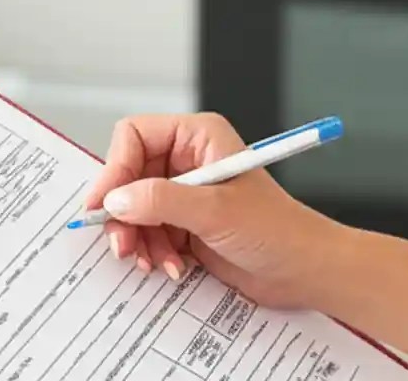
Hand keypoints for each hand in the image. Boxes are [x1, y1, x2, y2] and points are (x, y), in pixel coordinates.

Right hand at [81, 112, 341, 308]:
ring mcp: (185, 193)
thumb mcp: (215, 212)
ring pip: (134, 209)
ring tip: (154, 262)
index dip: (114, 168)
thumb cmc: (277, 230)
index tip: (103, 205)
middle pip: (128, 176)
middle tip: (123, 245)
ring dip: (138, 239)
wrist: (304, 270)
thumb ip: (162, 201)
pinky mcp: (185, 224)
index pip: (135, 136)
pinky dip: (152, 252)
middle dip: (124, 214)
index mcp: (198, 137)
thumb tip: (116, 199)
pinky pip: (148, 233)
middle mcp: (188, 159)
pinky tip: (172, 267)